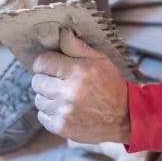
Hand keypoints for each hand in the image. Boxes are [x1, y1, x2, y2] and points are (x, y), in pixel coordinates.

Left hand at [32, 28, 130, 144]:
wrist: (124, 117)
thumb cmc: (111, 86)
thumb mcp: (100, 60)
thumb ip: (77, 47)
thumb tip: (61, 33)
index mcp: (77, 71)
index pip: (42, 62)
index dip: (46, 62)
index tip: (53, 66)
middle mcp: (68, 92)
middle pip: (37, 81)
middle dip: (46, 79)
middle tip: (60, 82)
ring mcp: (63, 112)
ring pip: (39, 99)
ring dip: (48, 97)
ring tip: (64, 97)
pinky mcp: (61, 127)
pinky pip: (42, 116)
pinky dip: (50, 113)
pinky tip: (64, 110)